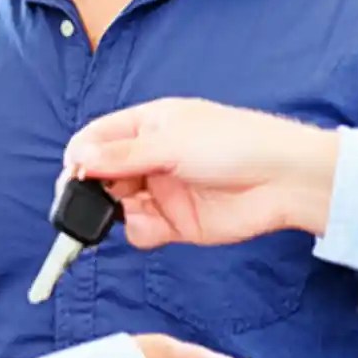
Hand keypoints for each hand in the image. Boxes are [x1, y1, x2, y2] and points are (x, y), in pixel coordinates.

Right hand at [62, 97, 339, 247]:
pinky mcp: (175, 222)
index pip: (96, 139)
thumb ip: (121, 155)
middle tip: (92, 202)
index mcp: (147, 126)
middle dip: (93, 191)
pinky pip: (141, 231)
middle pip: (101, 176)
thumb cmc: (236, 144)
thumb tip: (78, 159)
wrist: (283, 180)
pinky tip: (158, 225)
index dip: (81, 158)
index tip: (74, 177)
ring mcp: (161, 191)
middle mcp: (149, 158)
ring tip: (135, 209)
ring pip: (117, 207)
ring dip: (117, 213)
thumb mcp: (171, 142)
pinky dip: (141, 231)